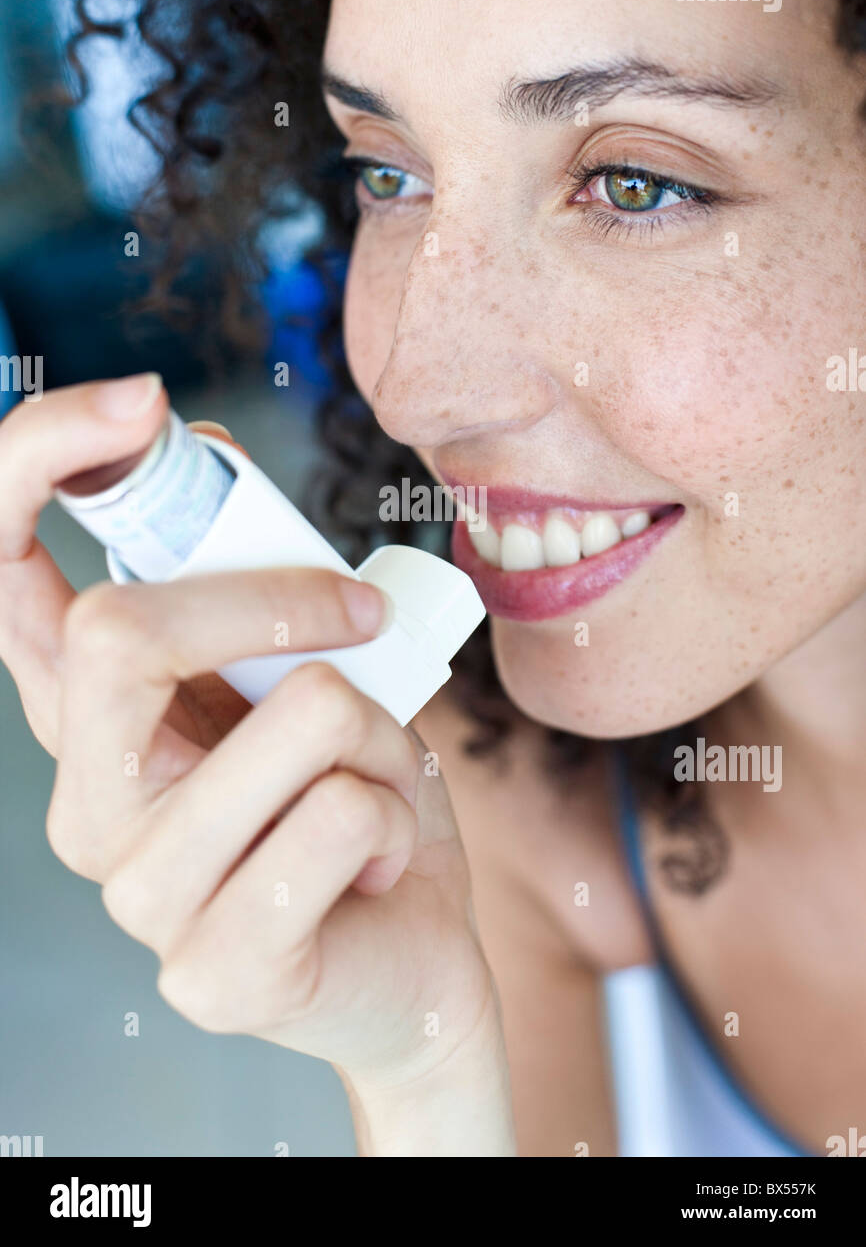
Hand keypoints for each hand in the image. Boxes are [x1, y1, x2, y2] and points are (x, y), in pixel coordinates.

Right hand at [0, 375, 509, 1105]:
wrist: (413, 958)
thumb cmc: (351, 798)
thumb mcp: (300, 668)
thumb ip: (245, 582)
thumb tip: (208, 456)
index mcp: (93, 717)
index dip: (35, 460)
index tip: (141, 401)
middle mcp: (87, 801)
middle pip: (118, 632)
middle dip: (274, 598)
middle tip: (362, 613)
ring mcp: (139, 896)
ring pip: (297, 716)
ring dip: (380, 727)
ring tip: (376, 781)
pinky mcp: (216, 972)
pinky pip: (340, 817)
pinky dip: (399, 809)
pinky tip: (380, 862)